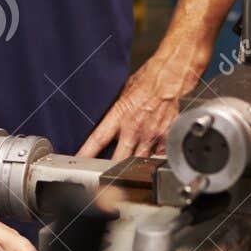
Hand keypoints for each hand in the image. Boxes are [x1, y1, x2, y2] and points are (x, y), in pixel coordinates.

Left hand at [77, 47, 203, 161]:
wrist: (172, 76)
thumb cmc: (149, 78)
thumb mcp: (124, 92)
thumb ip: (117, 110)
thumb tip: (108, 118)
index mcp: (120, 115)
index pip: (98, 139)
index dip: (87, 152)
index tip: (79, 160)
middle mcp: (135, 128)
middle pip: (118, 158)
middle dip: (110, 168)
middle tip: (103, 174)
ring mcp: (151, 134)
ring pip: (138, 161)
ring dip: (132, 166)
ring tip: (126, 170)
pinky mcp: (166, 137)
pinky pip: (158, 155)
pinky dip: (153, 157)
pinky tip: (149, 157)